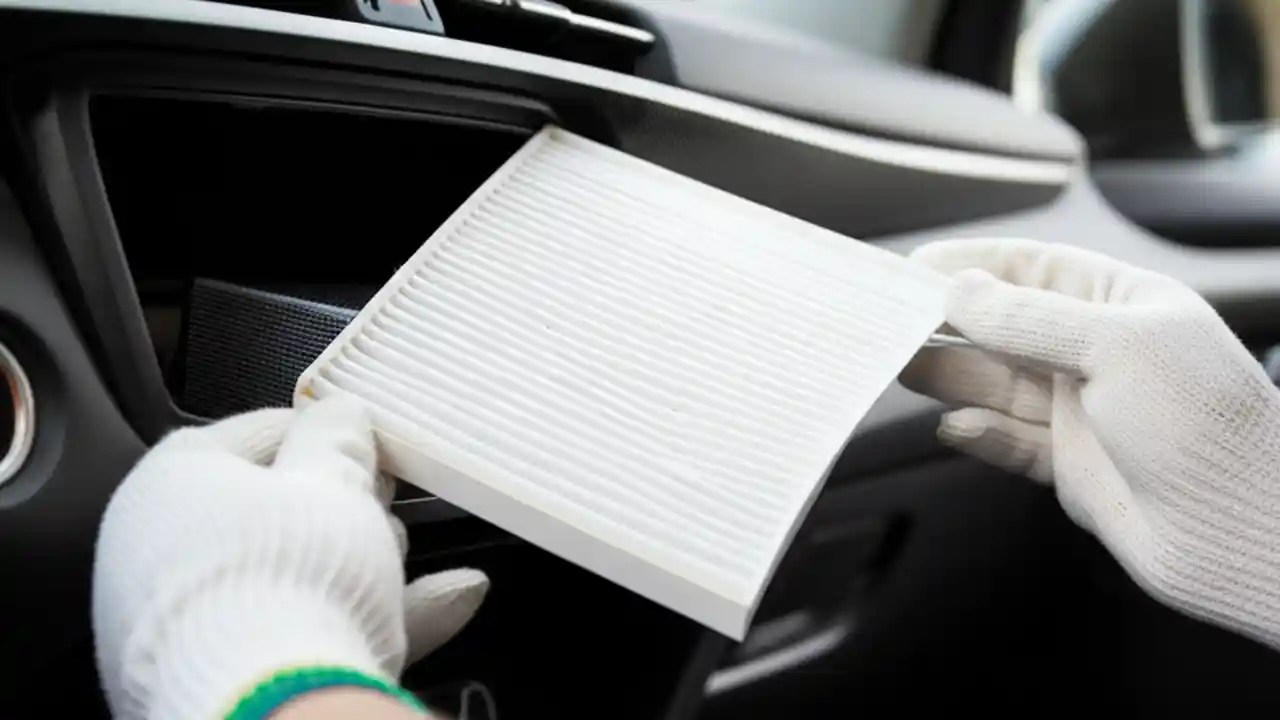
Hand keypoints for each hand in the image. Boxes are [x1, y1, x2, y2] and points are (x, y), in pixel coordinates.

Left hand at [93, 397, 487, 719]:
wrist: (269, 706)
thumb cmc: (287, 576)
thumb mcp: (331, 484)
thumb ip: (337, 439)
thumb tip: (341, 412)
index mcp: (173, 485)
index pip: (252, 434)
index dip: (320, 430)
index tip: (365, 438)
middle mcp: (164, 555)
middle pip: (273, 513)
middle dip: (344, 505)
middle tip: (389, 499)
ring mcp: (191, 624)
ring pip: (294, 578)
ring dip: (367, 565)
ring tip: (419, 561)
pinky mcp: (226, 675)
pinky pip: (304, 631)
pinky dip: (368, 616)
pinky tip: (447, 601)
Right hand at [901, 238, 1279, 646]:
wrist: (1240, 532)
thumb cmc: (1205, 426)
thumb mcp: (1116, 347)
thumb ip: (1030, 319)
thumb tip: (961, 291)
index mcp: (1120, 306)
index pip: (1032, 269)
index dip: (971, 264)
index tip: (914, 267)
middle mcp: (1096, 353)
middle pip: (1002, 325)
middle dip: (947, 321)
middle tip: (890, 320)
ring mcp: (1080, 410)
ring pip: (995, 382)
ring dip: (949, 374)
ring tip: (902, 366)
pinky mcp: (1067, 464)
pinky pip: (1005, 440)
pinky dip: (977, 433)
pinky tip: (953, 428)